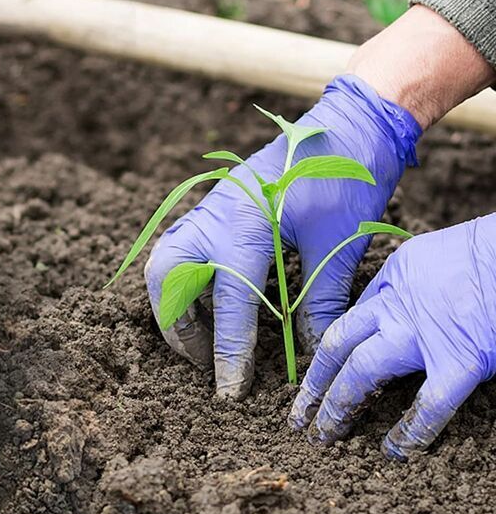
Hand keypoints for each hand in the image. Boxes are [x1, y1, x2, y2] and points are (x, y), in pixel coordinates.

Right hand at [144, 74, 420, 397]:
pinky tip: (207, 302)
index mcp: (244, 223)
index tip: (230, 391)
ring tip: (199, 338)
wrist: (349, 123)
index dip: (229, 351)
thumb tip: (310, 353)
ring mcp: (209, 208)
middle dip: (177, 326)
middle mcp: (214, 215)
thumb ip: (319, 301)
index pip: (228, 301)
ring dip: (172, 304)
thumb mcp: (338, 245)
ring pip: (165, 262)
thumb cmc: (348, 177)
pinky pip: (180, 249)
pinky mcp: (215, 207)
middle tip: (204, 360)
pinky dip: (183, 281)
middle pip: (167, 277)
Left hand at [289, 216, 495, 457]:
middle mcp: (397, 305)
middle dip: (315, 382)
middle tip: (299, 414)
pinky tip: (394, 451)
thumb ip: (414, 284)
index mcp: (394, 275)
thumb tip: (408, 311)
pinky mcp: (459, 362)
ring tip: (324, 434)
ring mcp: (423, 335)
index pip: (352, 319)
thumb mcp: (438, 255)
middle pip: (339, 345)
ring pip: (362, 372)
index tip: (320, 374)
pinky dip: (409, 432)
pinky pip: (427, 406)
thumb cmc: (493, 251)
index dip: (332, 351)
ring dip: (338, 405)